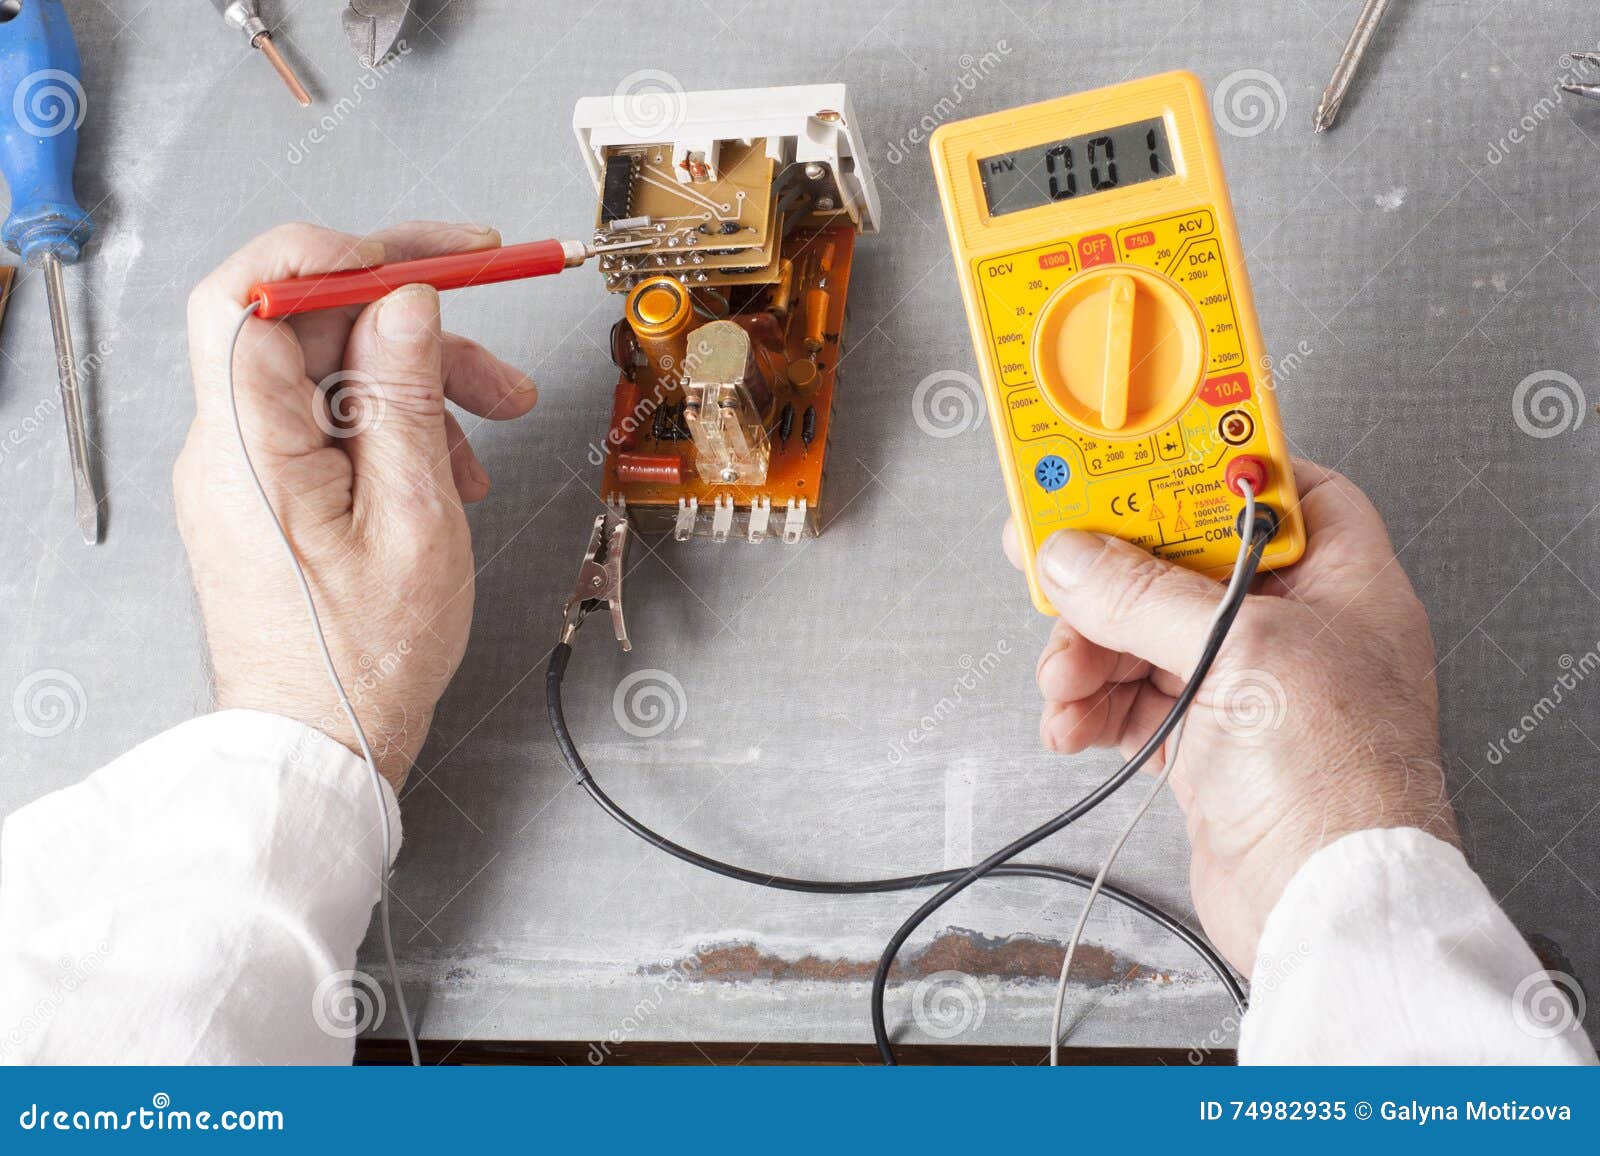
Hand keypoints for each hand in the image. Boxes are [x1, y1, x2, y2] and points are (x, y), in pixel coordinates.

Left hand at [176, 221, 538, 791]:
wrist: (322, 744)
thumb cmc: (362, 660)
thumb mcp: (414, 517)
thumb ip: (404, 397)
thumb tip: (404, 302)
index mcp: (249, 446)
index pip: (250, 294)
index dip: (332, 255)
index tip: (416, 263)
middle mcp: (231, 446)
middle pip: (313, 331)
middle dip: (413, 330)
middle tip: (496, 352)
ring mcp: (249, 469)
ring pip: (334, 376)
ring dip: (422, 384)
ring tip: (498, 421)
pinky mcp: (272, 493)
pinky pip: (333, 425)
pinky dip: (399, 429)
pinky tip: (454, 469)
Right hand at [1008, 458, 1457, 970]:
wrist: (1328, 910)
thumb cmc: (1341, 784)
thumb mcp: (1241, 653)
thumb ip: (1144, 595)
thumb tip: (1073, 556)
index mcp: (1340, 582)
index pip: (1275, 491)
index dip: (1204, 471)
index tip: (1132, 462)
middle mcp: (1296, 630)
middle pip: (1183, 565)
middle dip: (1111, 575)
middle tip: (1050, 561)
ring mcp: (1250, 689)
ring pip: (1145, 634)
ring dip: (1088, 649)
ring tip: (1061, 676)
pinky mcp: (1207, 744)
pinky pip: (1131, 700)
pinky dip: (1092, 705)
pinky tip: (1069, 721)